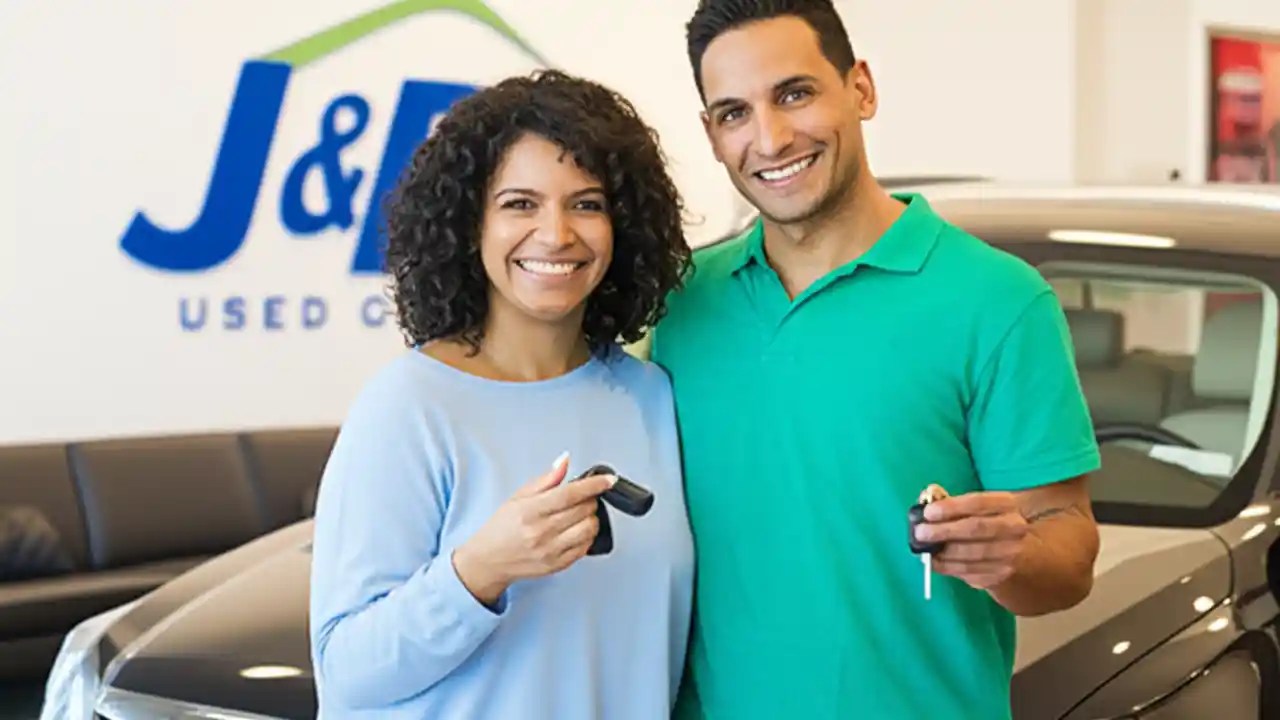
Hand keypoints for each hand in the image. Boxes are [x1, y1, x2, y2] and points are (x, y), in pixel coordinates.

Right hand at [453, 453, 614, 605]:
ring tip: (579, 514)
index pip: (570, 494)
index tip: (608, 479)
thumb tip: (564, 461)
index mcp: (531, 511)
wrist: (488, 561)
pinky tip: (575, 530)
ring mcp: (551, 551)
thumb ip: (545, 480)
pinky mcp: (557, 565)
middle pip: (583, 510)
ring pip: (589, 529)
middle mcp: (541, 532)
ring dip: (591, 518)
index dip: (593, 485)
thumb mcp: (518, 497)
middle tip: (582, 497)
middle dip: (590, 499)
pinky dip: (586, 535)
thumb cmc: (501, 528)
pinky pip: (585, 547)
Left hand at [914, 491, 1028, 589]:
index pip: (978, 502)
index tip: (928, 512)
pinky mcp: (1001, 575)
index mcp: (1007, 504)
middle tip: (921, 533)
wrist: (1024, 554)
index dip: (951, 507)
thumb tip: (928, 500)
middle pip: (975, 529)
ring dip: (944, 553)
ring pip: (972, 554)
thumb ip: (955, 503)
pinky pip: (971, 572)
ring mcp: (1010, 553)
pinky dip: (948, 568)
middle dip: (944, 531)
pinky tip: (935, 562)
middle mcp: (1014, 527)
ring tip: (925, 549)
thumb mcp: (981, 507)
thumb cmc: (992, 523)